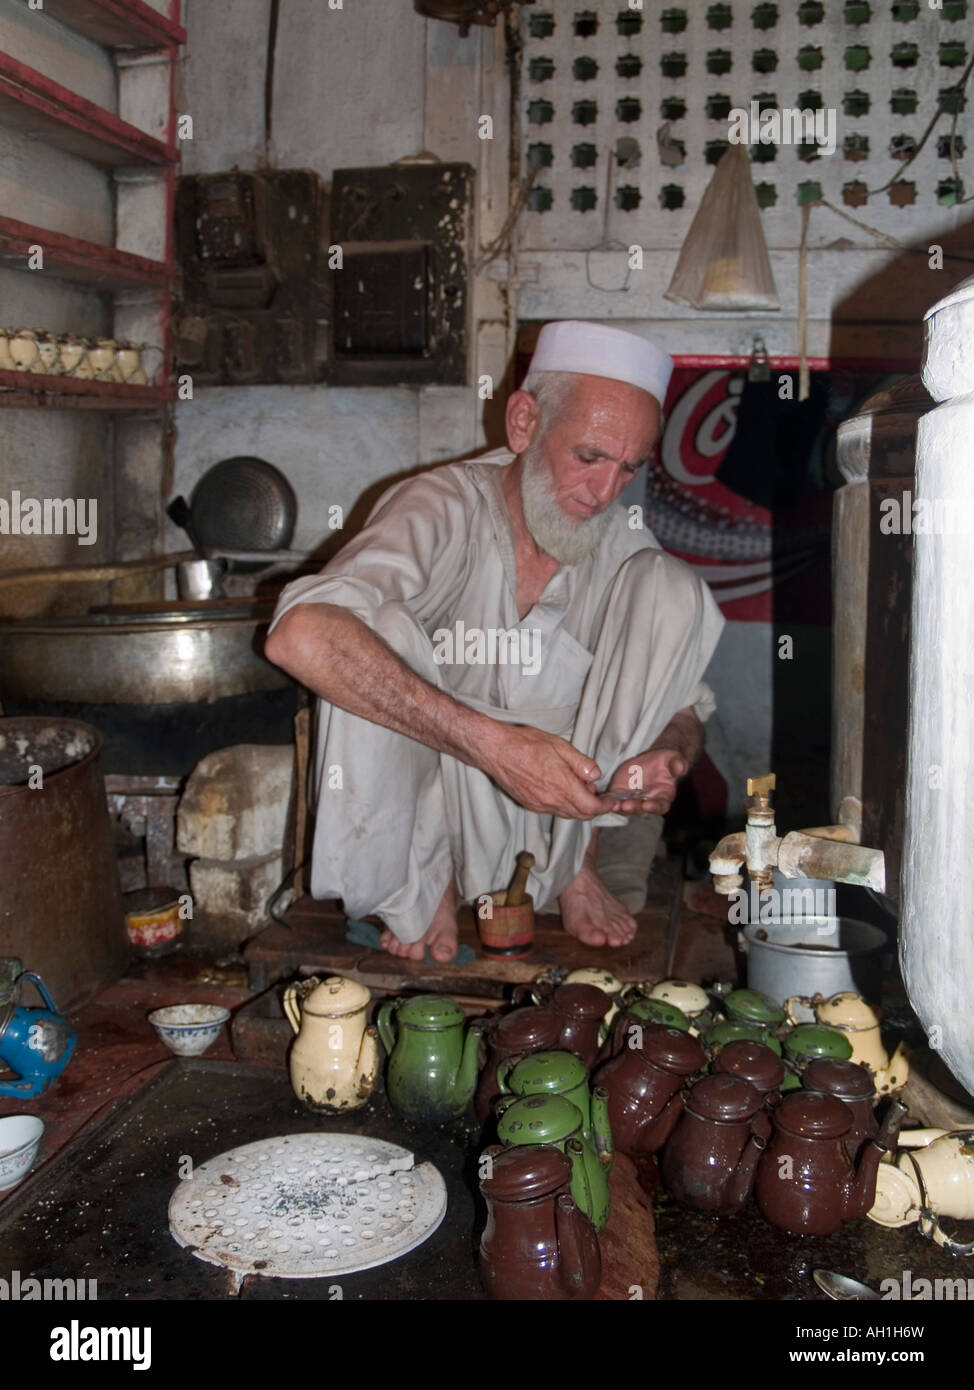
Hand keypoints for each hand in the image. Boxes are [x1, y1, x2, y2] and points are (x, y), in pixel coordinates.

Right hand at [483, 725, 620, 819]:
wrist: (495, 750)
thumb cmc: (525, 744)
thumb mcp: (560, 746)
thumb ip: (581, 763)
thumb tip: (596, 776)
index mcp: (562, 786)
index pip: (591, 807)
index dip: (605, 806)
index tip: (611, 801)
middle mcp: (551, 801)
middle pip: (581, 815)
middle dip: (594, 807)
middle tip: (598, 792)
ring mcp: (539, 805)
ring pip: (567, 814)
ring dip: (579, 806)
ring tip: (578, 786)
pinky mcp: (530, 805)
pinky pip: (554, 811)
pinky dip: (564, 805)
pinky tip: (561, 789)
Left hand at [606, 750, 687, 815]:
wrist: (652, 758)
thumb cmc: (666, 761)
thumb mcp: (673, 759)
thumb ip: (677, 764)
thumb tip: (679, 767)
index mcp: (663, 796)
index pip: (660, 806)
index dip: (653, 806)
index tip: (647, 804)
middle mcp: (648, 801)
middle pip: (640, 809)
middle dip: (633, 808)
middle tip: (626, 806)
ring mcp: (633, 799)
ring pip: (626, 807)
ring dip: (620, 807)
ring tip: (614, 804)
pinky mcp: (620, 793)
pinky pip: (613, 799)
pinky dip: (608, 800)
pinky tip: (604, 798)